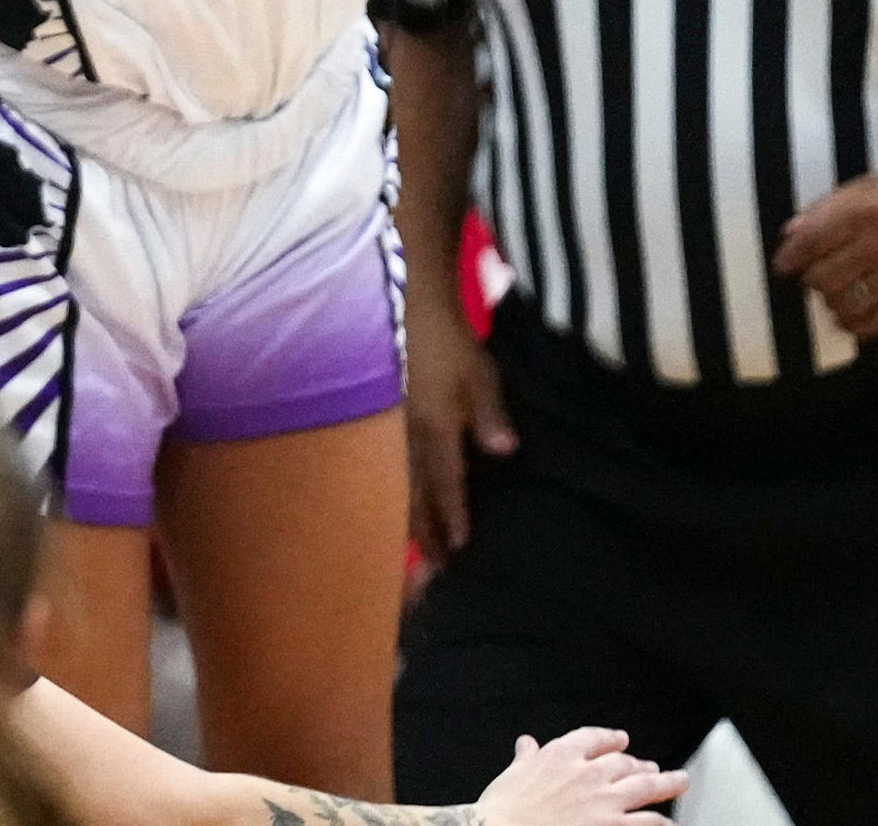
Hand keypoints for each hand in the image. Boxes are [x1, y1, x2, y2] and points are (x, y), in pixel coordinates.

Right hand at [402, 283, 514, 556]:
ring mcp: (384, 430)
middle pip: (413, 496)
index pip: (446, 480)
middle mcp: (405, 436)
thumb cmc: (445, 338)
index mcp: (435, 426)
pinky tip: (389, 512)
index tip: (459, 549)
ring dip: (402, 522)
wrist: (399, 302)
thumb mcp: (477, 370)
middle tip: (428, 574)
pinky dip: (388, 495)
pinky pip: (380, 468)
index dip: (452, 514)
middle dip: (422, 533)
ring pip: (394, 486)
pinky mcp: (373, 421)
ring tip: (407, 556)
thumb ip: (489, 412)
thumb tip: (505, 451)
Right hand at [474, 728, 682, 825]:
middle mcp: (588, 774)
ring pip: (646, 786)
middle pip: (624, 762)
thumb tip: (526, 744)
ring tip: (679, 781)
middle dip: (640, 764)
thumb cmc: (504, 811)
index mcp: (561, 755)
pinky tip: (668, 822)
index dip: (611, 739)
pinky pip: (647, 822)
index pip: (594, 738)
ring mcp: (604, 802)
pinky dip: (660, 822)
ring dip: (665, 783)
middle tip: (652, 766)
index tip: (620, 740)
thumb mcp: (511, 775)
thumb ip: (525, 758)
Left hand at [773, 160, 877, 340]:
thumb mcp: (869, 185)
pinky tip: (850, 316)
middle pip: (822, 277)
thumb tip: (789, 233)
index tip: (782, 266)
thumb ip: (827, 207)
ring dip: (830, 302)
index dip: (789, 258)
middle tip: (815, 277)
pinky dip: (855, 324)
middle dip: (811, 279)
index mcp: (862, 210)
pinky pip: (875, 322)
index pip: (810, 242)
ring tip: (834, 294)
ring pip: (844, 303)